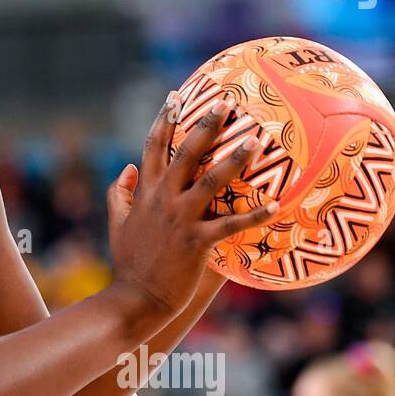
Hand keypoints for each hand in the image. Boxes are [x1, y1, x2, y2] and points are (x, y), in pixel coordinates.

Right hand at [105, 91, 276, 318]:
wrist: (135, 298)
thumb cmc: (129, 262)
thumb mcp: (118, 223)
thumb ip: (120, 193)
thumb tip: (128, 168)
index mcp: (145, 193)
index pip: (153, 147)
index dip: (164, 120)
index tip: (176, 97)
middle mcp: (162, 200)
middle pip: (186, 154)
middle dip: (206, 125)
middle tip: (226, 102)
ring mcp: (180, 220)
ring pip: (211, 181)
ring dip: (235, 159)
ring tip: (257, 141)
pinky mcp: (197, 243)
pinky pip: (231, 225)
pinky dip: (254, 215)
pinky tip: (276, 205)